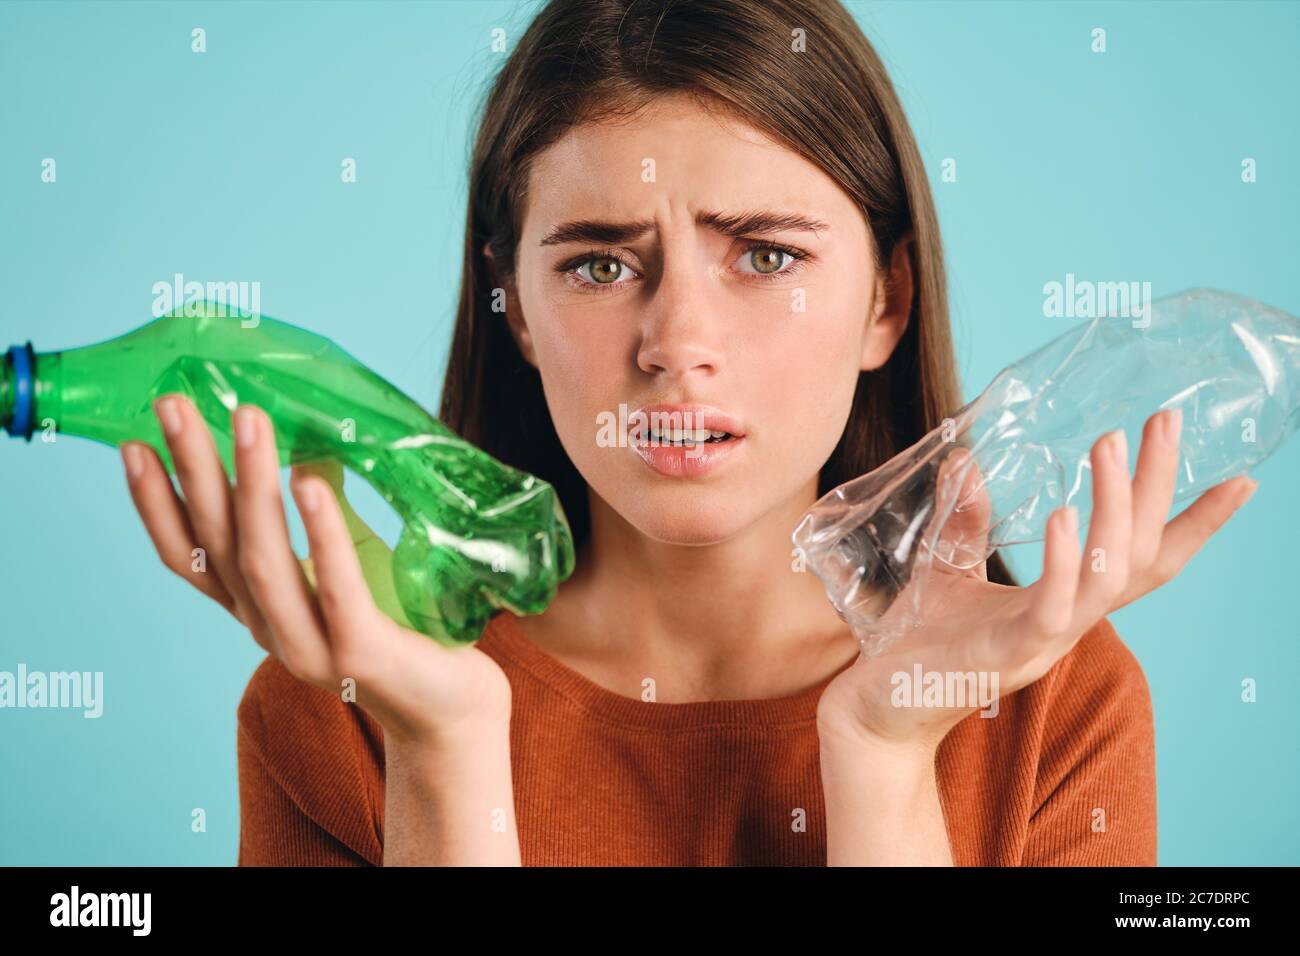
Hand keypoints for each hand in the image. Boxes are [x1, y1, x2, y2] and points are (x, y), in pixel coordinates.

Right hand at [120, 393, 511, 745]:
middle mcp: (269, 630)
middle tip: (176, 404)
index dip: (156, 503)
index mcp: (257, 608)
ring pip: (265, 561)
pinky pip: (336, 587)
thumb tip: (304, 437)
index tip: (133, 442)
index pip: (191, 555)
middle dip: (194, 470)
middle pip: (218, 543)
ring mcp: (310, 647)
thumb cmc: (395, 623)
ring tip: (247, 419)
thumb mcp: (345, 560)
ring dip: (251, 485)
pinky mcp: (360, 653)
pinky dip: (321, 532)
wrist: (448, 705)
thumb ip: (316, 514)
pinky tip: (308, 481)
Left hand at [816, 407, 1257, 751]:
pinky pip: (1052, 609)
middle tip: (1165, 420)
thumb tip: (965, 458)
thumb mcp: (947, 566)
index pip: (1144, 559)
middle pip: (1140, 553)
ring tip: (1108, 446)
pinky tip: (1062, 514)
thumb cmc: (919, 641)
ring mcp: (1043, 640)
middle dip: (1158, 486)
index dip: (1193, 524)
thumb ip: (966, 520)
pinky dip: (1063, 561)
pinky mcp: (1007, 654)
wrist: (878, 704)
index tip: (1240, 478)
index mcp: (1064, 600)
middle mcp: (1069, 621)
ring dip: (1115, 508)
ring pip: (1110, 577)